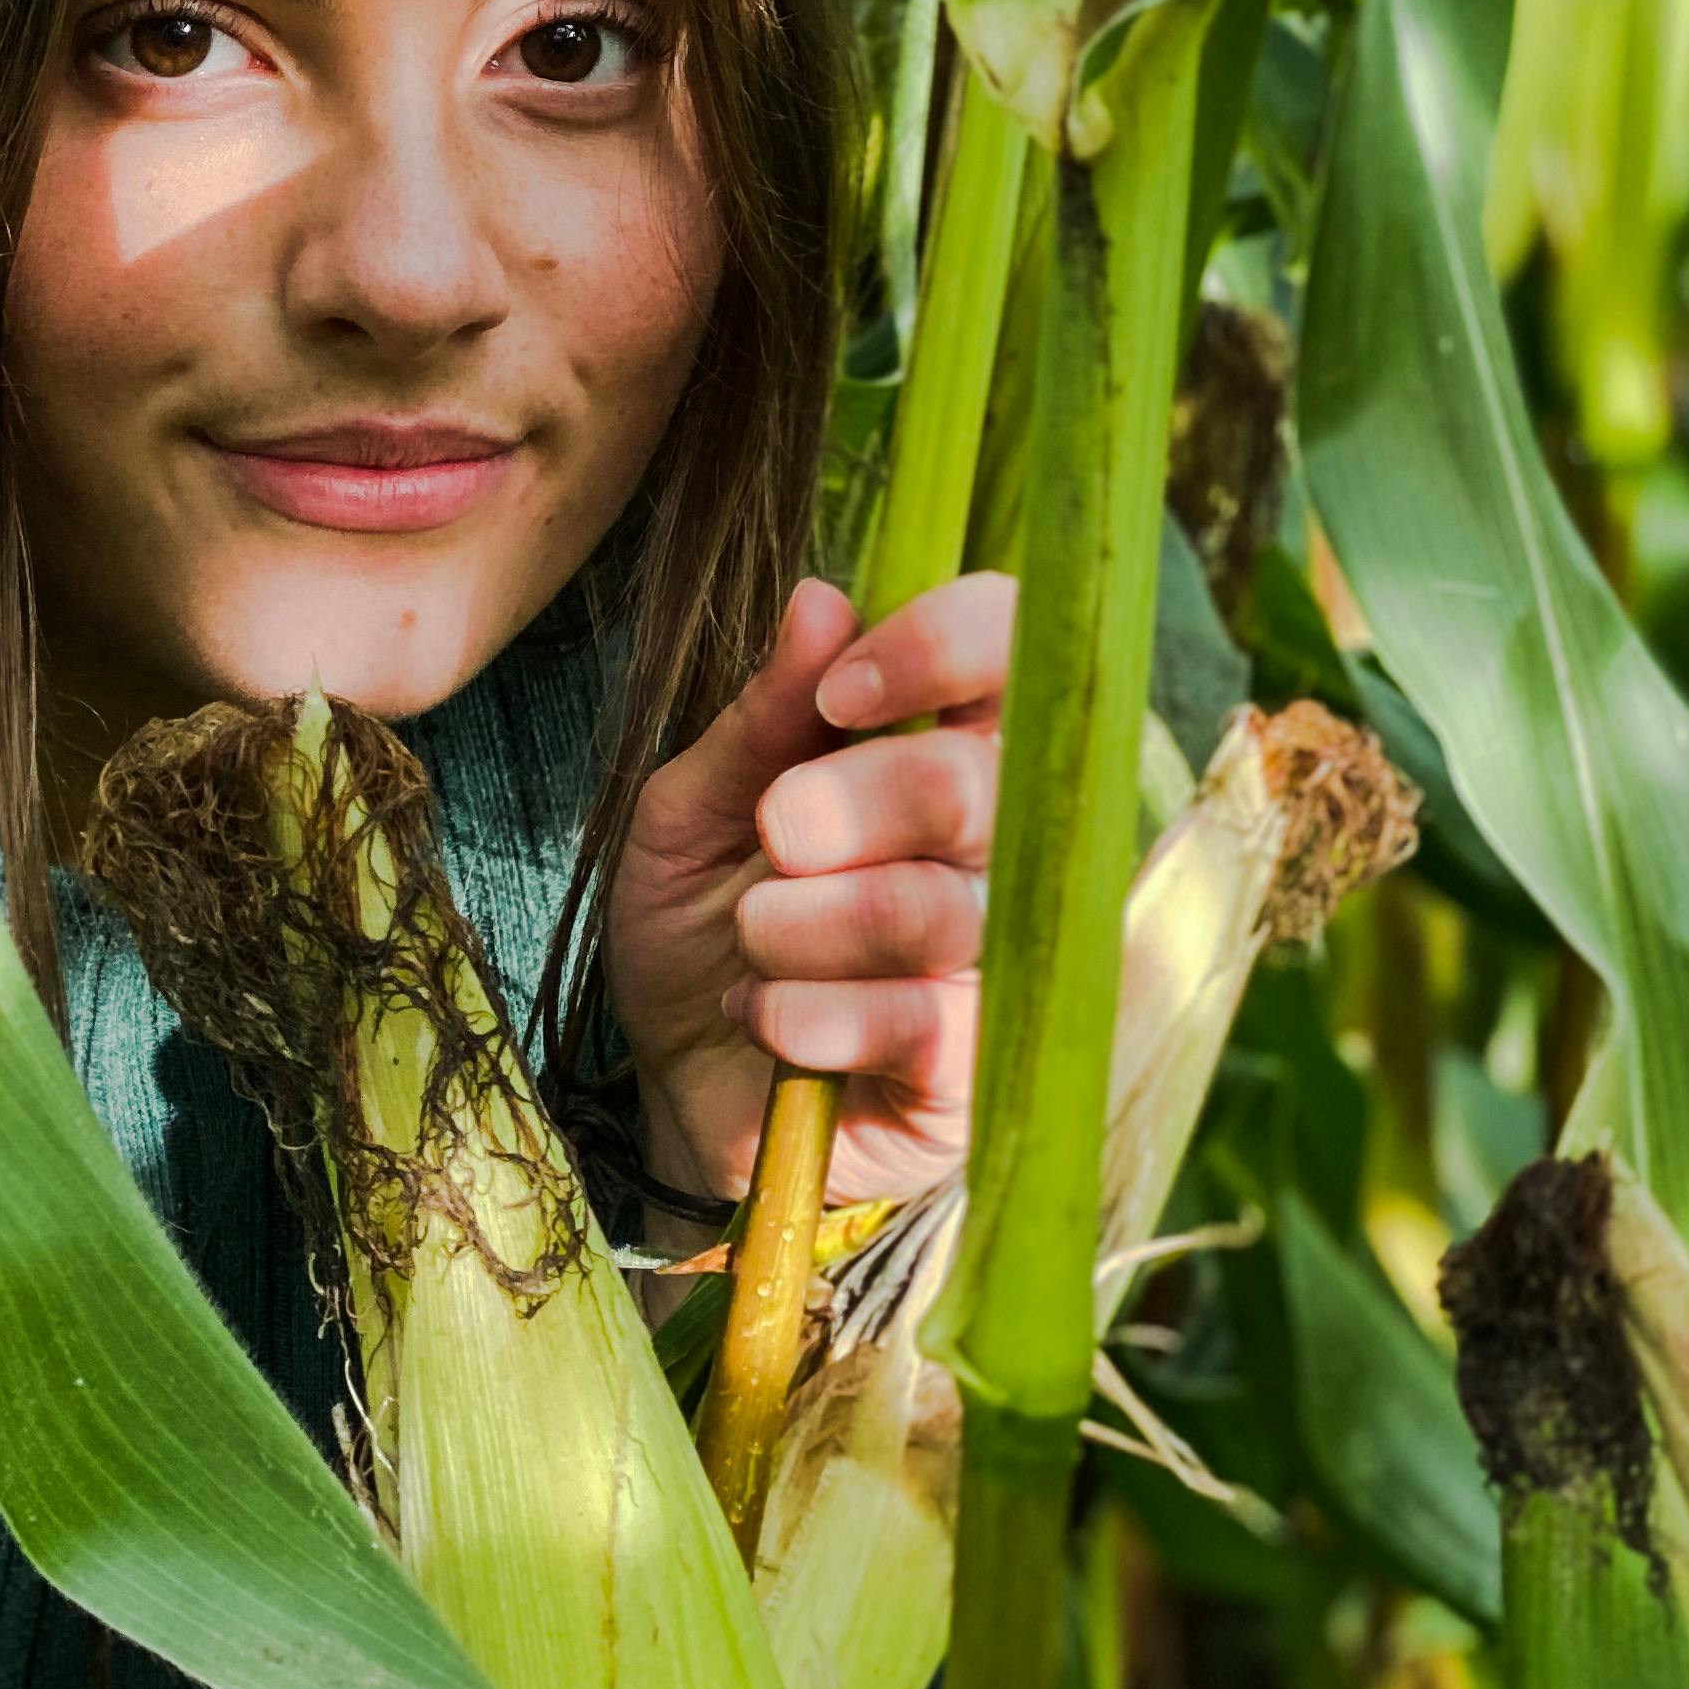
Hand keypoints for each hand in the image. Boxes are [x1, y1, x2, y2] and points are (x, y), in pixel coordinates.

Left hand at [603, 571, 1012, 1214]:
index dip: (945, 646)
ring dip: (808, 923)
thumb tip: (822, 600)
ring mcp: (998, 964)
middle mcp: (994, 850)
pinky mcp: (977, 1073)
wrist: (675, 1087)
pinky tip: (763, 1016)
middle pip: (977, 785)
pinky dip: (811, 1016)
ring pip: (940, 911)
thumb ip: (761, 719)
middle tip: (776, 832)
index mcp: (937, 755)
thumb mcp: (692, 811)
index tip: (841, 692)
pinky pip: (924, 1025)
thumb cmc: (701, 929)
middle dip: (853, 802)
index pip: (1014, 656)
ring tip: (751, 939)